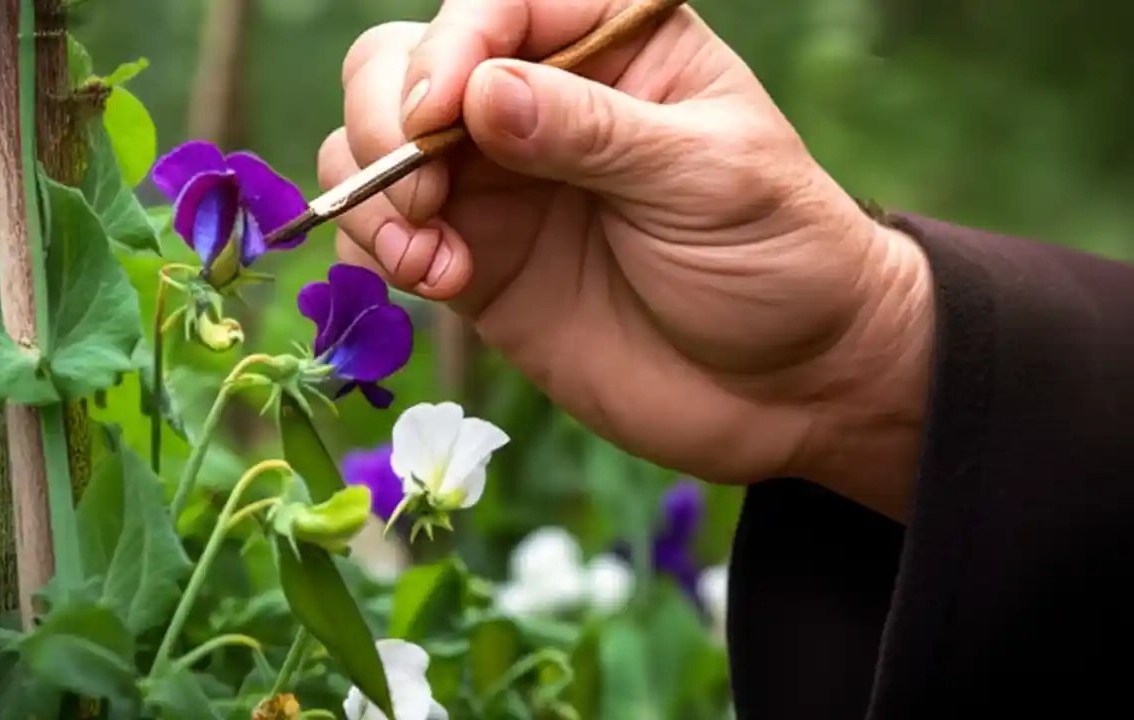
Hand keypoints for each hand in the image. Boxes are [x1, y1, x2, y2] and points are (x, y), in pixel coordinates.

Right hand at [322, 0, 934, 520]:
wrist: (788, 386)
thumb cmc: (779, 257)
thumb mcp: (707, 177)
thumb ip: (593, 132)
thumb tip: (479, 95)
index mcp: (611, 42)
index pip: (494, 7)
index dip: (449, 49)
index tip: (439, 116)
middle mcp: (538, 100)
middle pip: (403, 64)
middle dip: (386, 118)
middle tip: (421, 195)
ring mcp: (498, 183)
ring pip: (372, 144)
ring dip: (372, 189)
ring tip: (427, 253)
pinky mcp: (475, 261)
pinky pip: (384, 231)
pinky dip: (380, 248)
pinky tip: (436, 280)